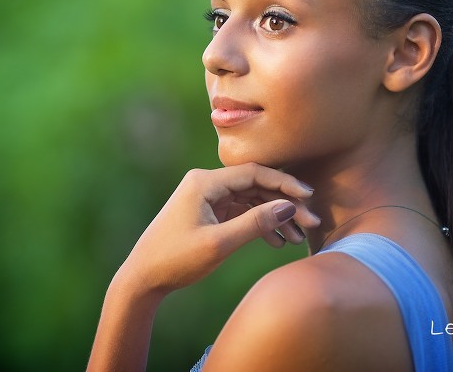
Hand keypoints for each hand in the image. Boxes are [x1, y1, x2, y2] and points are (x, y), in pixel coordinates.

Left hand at [116, 162, 319, 294]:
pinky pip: (241, 212)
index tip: (309, 197)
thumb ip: (256, 223)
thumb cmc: (176, 259)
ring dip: (274, 217)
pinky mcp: (208, 213)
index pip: (254, 173)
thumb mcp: (220, 243)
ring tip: (297, 239)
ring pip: (251, 200)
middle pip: (256, 186)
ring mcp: (207, 198)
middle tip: (310, 224)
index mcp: (204, 182)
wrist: (142, 279)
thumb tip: (290, 206)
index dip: (285, 184)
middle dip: (284, 204)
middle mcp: (206, 183)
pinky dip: (259, 224)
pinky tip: (277, 242)